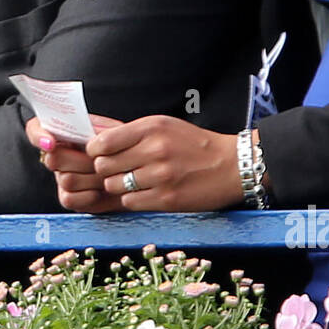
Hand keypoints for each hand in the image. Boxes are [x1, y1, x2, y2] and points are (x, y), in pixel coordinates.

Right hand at [25, 114, 124, 211]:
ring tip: (106, 176)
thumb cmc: (124, 148)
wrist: (135, 174)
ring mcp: (61, 176)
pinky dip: (88, 196)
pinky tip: (99, 191)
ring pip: (65, 179)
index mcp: (65, 132)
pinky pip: (68, 198)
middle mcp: (58, 154)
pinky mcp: (68, 197)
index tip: (52, 143)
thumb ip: (99, 130)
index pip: (36, 128)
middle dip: (81, 161)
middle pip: (53, 158)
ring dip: (90, 179)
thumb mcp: (115, 132)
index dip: (39, 136)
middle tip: (99, 161)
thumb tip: (90, 137)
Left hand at [86, 116, 242, 210]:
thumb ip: (132, 133)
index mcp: (151, 128)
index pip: (103, 142)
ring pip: (114, 186)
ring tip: (134, 182)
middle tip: (117, 171)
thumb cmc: (194, 145)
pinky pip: (130, 202)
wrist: (232, 166)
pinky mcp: (167, 198)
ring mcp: (161, 175)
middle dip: (106, 170)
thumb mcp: (164, 126)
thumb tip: (96, 142)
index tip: (101, 155)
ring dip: (119, 186)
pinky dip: (133, 199)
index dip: (96, 151)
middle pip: (104, 166)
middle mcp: (155, 150)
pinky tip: (146, 193)